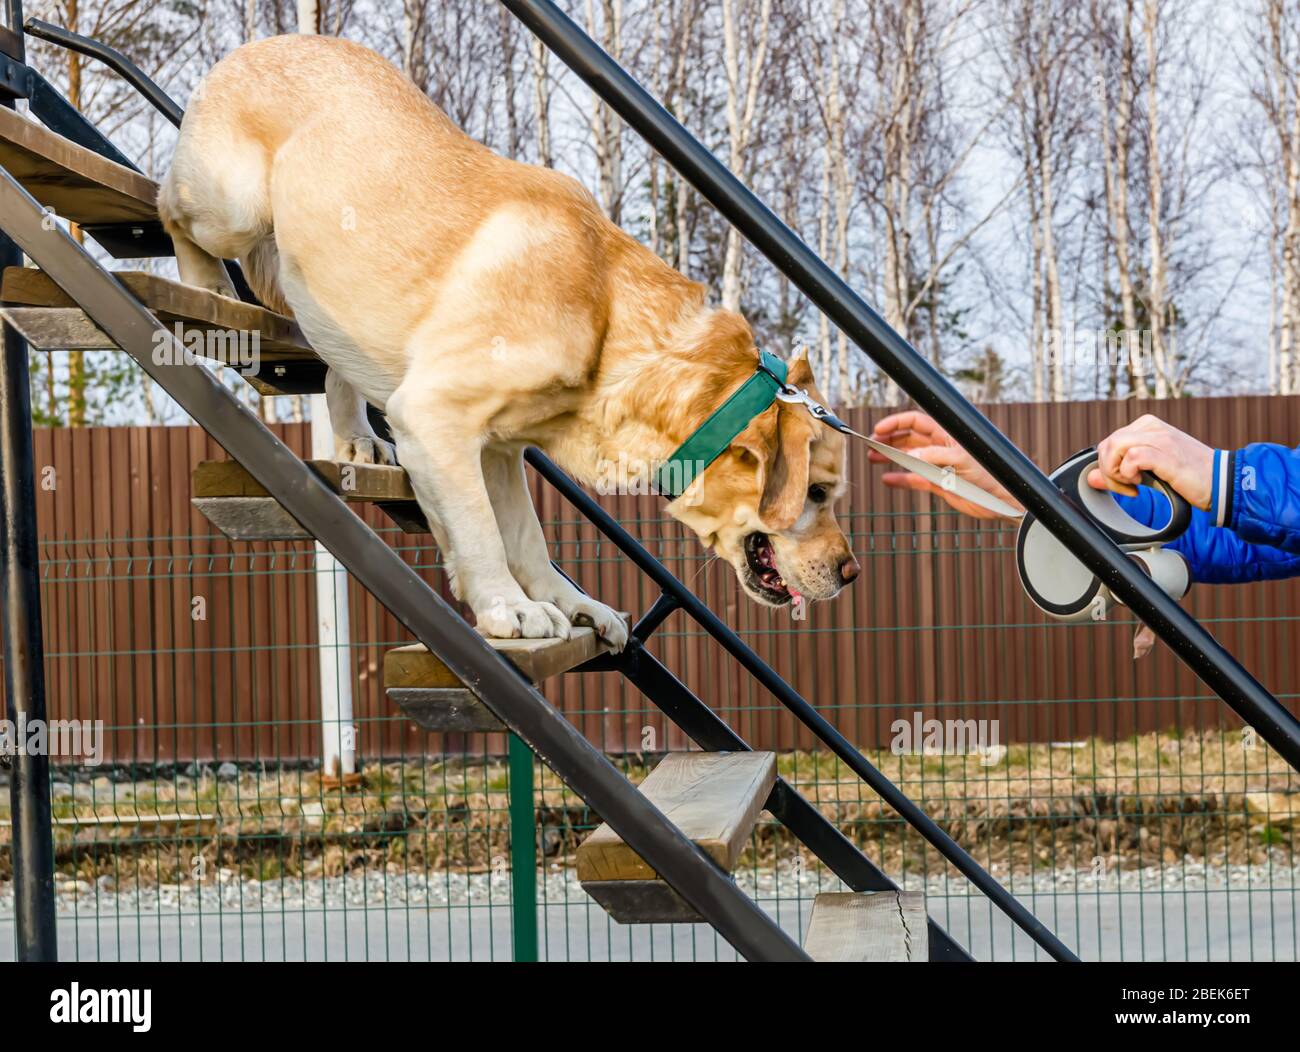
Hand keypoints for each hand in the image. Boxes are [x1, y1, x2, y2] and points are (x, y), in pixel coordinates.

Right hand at [868, 411, 1022, 520]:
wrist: (1000, 500)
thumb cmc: (987, 475)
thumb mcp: (960, 461)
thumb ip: (933, 456)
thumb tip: (908, 455)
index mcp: (946, 436)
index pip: (916, 422)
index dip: (896, 423)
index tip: (879, 429)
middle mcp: (939, 448)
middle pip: (908, 437)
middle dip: (888, 439)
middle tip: (871, 444)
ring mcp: (937, 465)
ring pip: (908, 457)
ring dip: (890, 456)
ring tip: (873, 458)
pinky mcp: (937, 483)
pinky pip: (913, 479)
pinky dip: (899, 479)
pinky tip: (887, 479)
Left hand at [1089, 415, 1213, 510]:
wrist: (1221, 482)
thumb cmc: (1189, 477)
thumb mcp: (1148, 472)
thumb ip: (1119, 471)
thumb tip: (1091, 478)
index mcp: (1147, 427)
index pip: (1108, 442)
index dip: (1106, 465)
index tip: (1122, 483)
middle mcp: (1152, 427)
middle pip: (1107, 444)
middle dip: (1108, 471)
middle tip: (1125, 487)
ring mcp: (1160, 438)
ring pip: (1114, 447)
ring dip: (1116, 473)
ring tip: (1132, 485)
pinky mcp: (1167, 453)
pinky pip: (1132, 457)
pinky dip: (1128, 474)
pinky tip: (1141, 485)